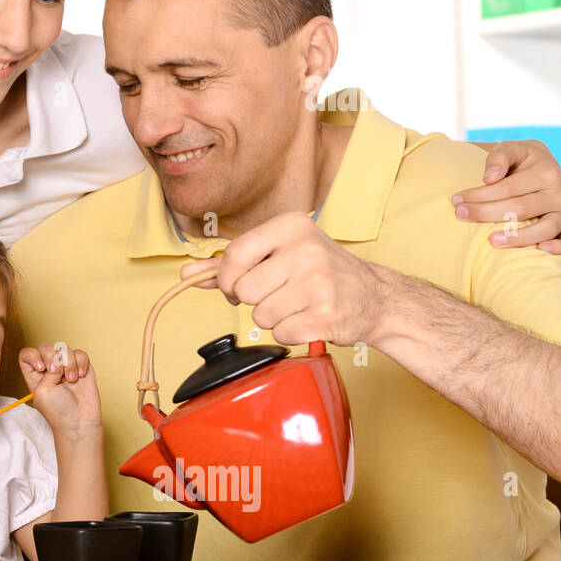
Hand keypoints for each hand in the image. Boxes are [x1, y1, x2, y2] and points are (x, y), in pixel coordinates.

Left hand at [18, 343, 101, 437]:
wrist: (79, 422)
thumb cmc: (58, 412)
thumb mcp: (42, 391)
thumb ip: (48, 370)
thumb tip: (61, 361)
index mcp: (34, 375)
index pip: (27, 354)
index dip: (33, 355)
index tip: (40, 367)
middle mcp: (49, 369)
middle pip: (45, 347)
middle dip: (51, 356)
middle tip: (56, 372)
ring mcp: (66, 368)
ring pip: (64, 348)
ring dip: (68, 363)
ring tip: (71, 380)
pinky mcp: (82, 368)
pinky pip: (80, 354)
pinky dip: (80, 363)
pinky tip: (80, 376)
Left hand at [180, 212, 389, 347]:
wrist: (374, 296)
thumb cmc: (320, 271)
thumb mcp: (278, 253)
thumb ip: (228, 264)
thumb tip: (186, 274)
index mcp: (291, 226)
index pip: (233, 256)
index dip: (226, 279)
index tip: (236, 285)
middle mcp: (306, 250)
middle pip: (244, 290)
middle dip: (251, 300)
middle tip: (273, 294)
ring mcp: (319, 284)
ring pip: (260, 316)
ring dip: (271, 318)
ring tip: (295, 305)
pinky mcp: (326, 316)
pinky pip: (281, 334)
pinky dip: (289, 333)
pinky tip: (307, 318)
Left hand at [453, 139, 560, 253]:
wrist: (542, 167)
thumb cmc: (521, 160)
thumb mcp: (511, 149)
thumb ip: (500, 158)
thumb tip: (490, 178)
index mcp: (545, 172)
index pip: (508, 188)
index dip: (480, 195)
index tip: (456, 200)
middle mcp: (558, 192)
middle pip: (521, 208)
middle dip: (486, 213)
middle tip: (460, 215)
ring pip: (545, 228)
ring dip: (518, 237)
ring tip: (491, 241)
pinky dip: (557, 247)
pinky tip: (540, 250)